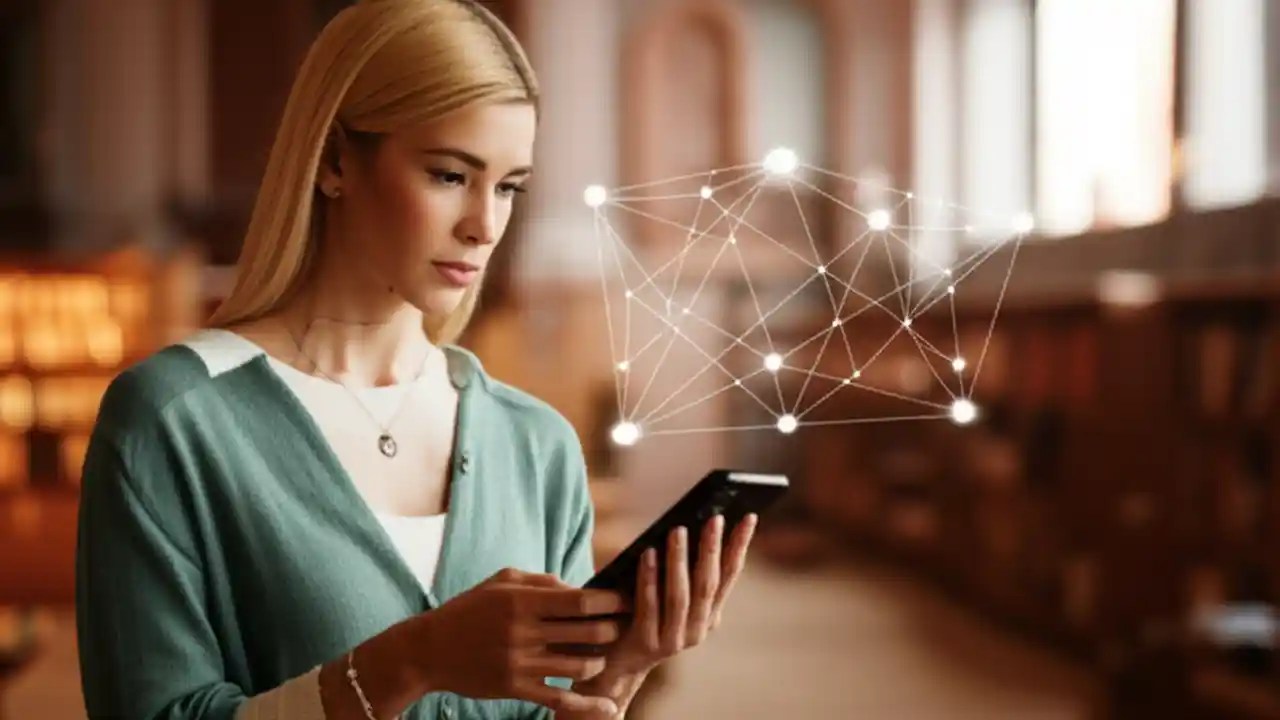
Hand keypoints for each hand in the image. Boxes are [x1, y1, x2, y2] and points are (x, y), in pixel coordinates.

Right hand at [415, 567, 627, 715]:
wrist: (429, 650)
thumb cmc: (470, 610)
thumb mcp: (502, 582)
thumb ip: (543, 582)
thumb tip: (581, 588)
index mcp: (523, 601)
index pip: (581, 600)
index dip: (612, 600)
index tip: (628, 599)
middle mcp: (524, 632)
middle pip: (589, 633)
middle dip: (614, 630)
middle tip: (623, 628)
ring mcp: (520, 663)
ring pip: (581, 666)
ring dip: (601, 662)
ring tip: (605, 657)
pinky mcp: (515, 689)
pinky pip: (560, 699)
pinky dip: (589, 705)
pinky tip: (609, 707)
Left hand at [604, 512, 757, 675]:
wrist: (619, 662)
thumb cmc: (643, 614)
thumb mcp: (670, 594)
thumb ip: (682, 570)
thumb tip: (687, 524)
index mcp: (709, 614)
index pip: (730, 574)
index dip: (740, 546)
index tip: (749, 518)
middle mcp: (698, 628)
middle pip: (708, 584)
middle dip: (712, 550)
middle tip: (714, 519)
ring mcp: (675, 639)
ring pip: (681, 596)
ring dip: (679, 561)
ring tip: (677, 530)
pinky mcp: (649, 644)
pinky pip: (650, 607)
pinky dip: (649, 579)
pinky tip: (647, 554)